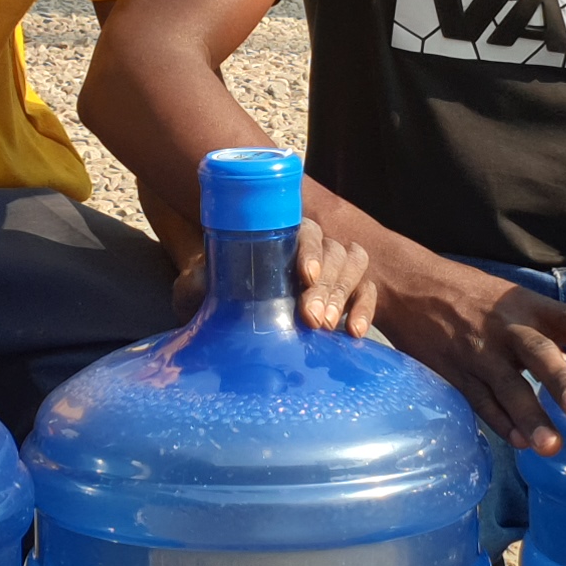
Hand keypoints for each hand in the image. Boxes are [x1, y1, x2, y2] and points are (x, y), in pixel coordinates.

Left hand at [165, 215, 386, 334]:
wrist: (231, 319)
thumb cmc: (216, 295)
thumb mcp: (201, 287)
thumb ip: (198, 281)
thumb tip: (198, 281)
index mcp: (281, 237)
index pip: (306, 231)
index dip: (310, 251)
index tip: (305, 277)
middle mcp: (311, 248)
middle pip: (333, 251)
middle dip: (326, 286)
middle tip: (313, 319)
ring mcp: (333, 269)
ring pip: (354, 265)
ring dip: (343, 295)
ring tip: (328, 327)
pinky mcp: (348, 294)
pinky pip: (367, 293)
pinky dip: (365, 310)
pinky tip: (354, 333)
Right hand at [373, 260, 565, 454]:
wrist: (406, 283)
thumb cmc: (470, 294)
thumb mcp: (512, 300)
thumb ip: (546, 330)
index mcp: (528, 306)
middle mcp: (507, 327)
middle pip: (539, 353)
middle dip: (561, 382)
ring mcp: (478, 351)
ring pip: (508, 387)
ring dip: (530, 418)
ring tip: (551, 446)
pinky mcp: (453, 372)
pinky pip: (479, 401)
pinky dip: (498, 422)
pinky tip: (517, 441)